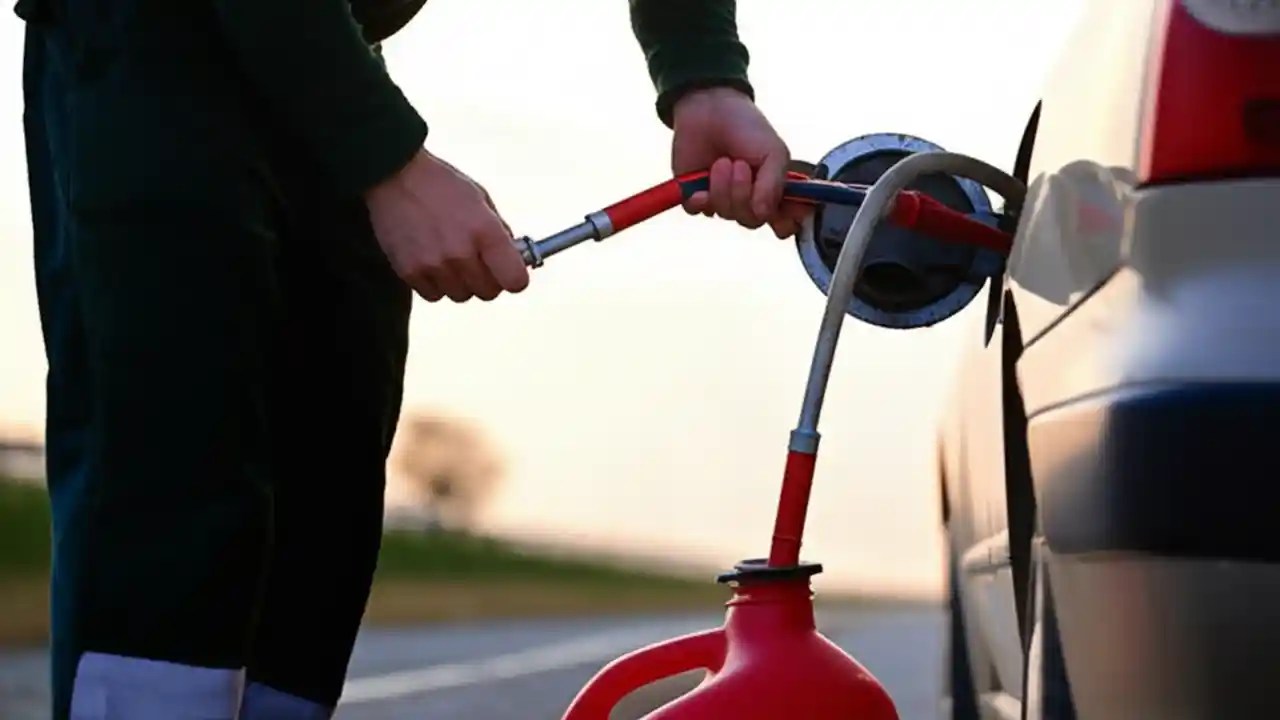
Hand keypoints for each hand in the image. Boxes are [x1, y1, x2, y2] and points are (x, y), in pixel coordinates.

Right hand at [365, 150, 529, 301]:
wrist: (394, 176)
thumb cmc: (441, 185)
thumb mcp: (481, 200)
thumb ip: (499, 232)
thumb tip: (514, 258)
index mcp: (486, 232)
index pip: (515, 280)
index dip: (515, 278)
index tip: (510, 273)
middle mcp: (461, 253)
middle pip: (487, 292)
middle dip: (486, 280)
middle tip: (477, 262)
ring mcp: (434, 265)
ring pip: (460, 295)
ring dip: (459, 282)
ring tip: (449, 257)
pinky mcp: (410, 272)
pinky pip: (433, 294)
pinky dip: (435, 283)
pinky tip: (430, 260)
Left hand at [670, 87, 810, 238]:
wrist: (709, 109)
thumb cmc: (747, 127)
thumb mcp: (774, 152)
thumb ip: (774, 186)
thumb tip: (763, 214)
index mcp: (773, 191)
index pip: (784, 223)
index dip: (785, 223)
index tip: (783, 210)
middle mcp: (749, 200)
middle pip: (751, 221)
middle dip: (744, 194)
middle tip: (739, 165)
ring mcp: (722, 199)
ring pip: (726, 214)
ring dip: (723, 187)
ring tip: (721, 162)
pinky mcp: (696, 196)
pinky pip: (699, 211)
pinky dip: (701, 198)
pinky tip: (702, 181)